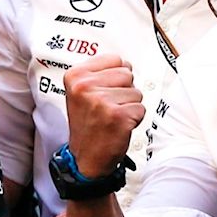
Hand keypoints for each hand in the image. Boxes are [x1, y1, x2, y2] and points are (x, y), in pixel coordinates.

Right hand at [61, 55, 145, 177]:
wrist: (86, 157)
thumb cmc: (87, 124)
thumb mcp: (80, 92)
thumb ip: (99, 73)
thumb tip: (125, 63)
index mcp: (75, 76)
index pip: (115, 59)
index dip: (115, 77)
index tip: (103, 90)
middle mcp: (85, 86)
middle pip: (128, 74)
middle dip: (124, 91)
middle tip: (108, 106)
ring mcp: (101, 101)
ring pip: (136, 91)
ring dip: (129, 105)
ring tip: (112, 116)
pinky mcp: (117, 116)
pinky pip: (141, 108)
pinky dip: (135, 119)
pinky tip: (118, 125)